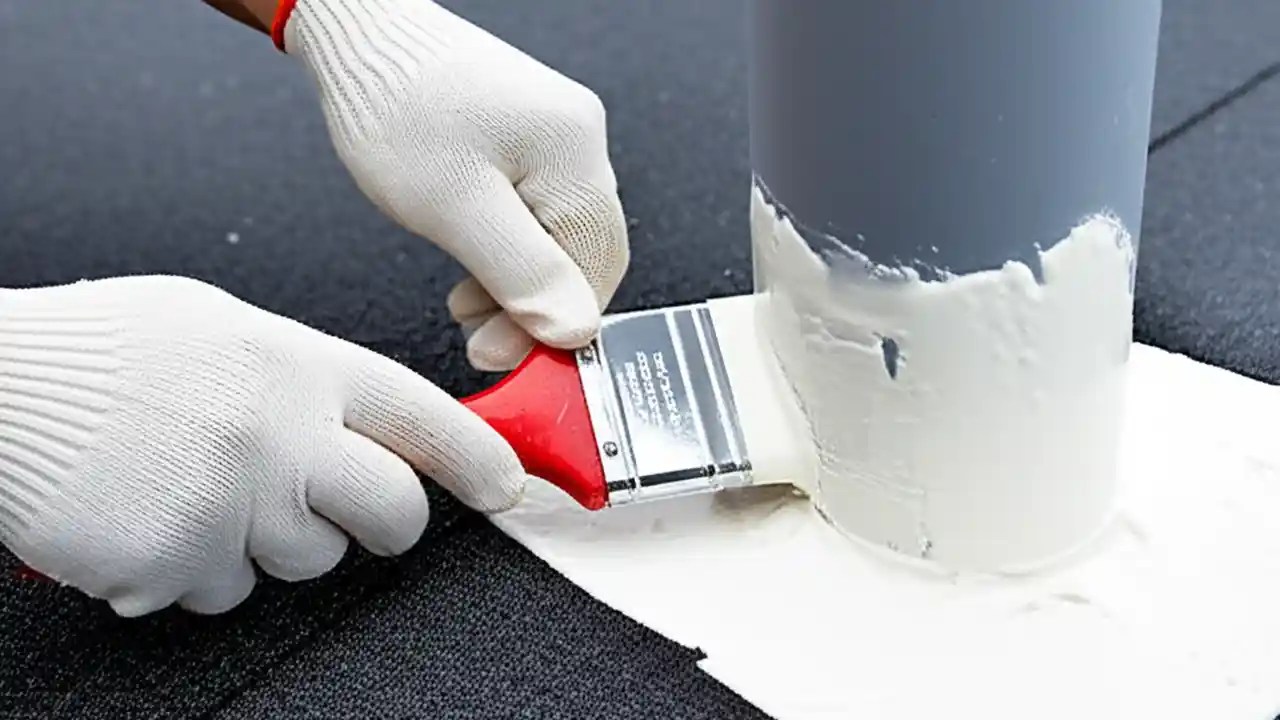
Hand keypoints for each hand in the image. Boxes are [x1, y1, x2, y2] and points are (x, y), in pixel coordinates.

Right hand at [0, 276, 525, 615]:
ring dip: (264, 541)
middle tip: (351, 515)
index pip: (421, 416)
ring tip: (199, 487)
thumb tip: (363, 426)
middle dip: (383, 526)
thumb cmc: (106, 352)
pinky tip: (150, 515)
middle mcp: (280, 434)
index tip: (505, 485)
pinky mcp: (176, 561)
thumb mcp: (226, 331)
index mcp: (298, 366)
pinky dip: (190, 567)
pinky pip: (219, 590)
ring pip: (303, 562)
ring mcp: (232, 503)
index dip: (478, 457)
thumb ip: (303, 378)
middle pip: (392, 515)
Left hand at [283, 0, 629, 370]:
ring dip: (519, 285)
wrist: (360, 36)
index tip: (503, 357)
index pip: (594, 270)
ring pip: (560, 240)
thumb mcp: (454, 208)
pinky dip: (510, 254)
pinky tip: (473, 270)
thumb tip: (573, 330)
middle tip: (484, 342)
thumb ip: (521, 273)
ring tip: (466, 309)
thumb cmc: (395, 106)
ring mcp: (558, 139)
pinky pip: (539, 215)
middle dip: (536, 309)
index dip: (552, 326)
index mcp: (574, 155)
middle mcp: (580, 143)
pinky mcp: (531, 140)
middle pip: (585, 257)